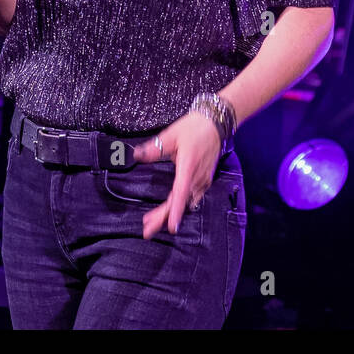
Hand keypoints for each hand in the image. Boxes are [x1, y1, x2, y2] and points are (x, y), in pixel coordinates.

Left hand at [133, 112, 221, 238]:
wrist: (216, 122)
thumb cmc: (194, 127)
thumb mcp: (171, 134)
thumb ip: (154, 148)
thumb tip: (136, 155)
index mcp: (188, 167)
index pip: (180, 193)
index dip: (175, 212)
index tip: (169, 227)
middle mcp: (197, 177)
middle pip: (180, 202)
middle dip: (163, 218)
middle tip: (147, 231)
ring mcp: (202, 179)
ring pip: (185, 201)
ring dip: (170, 212)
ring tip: (153, 222)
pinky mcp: (204, 178)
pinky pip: (192, 197)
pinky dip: (180, 205)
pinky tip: (172, 209)